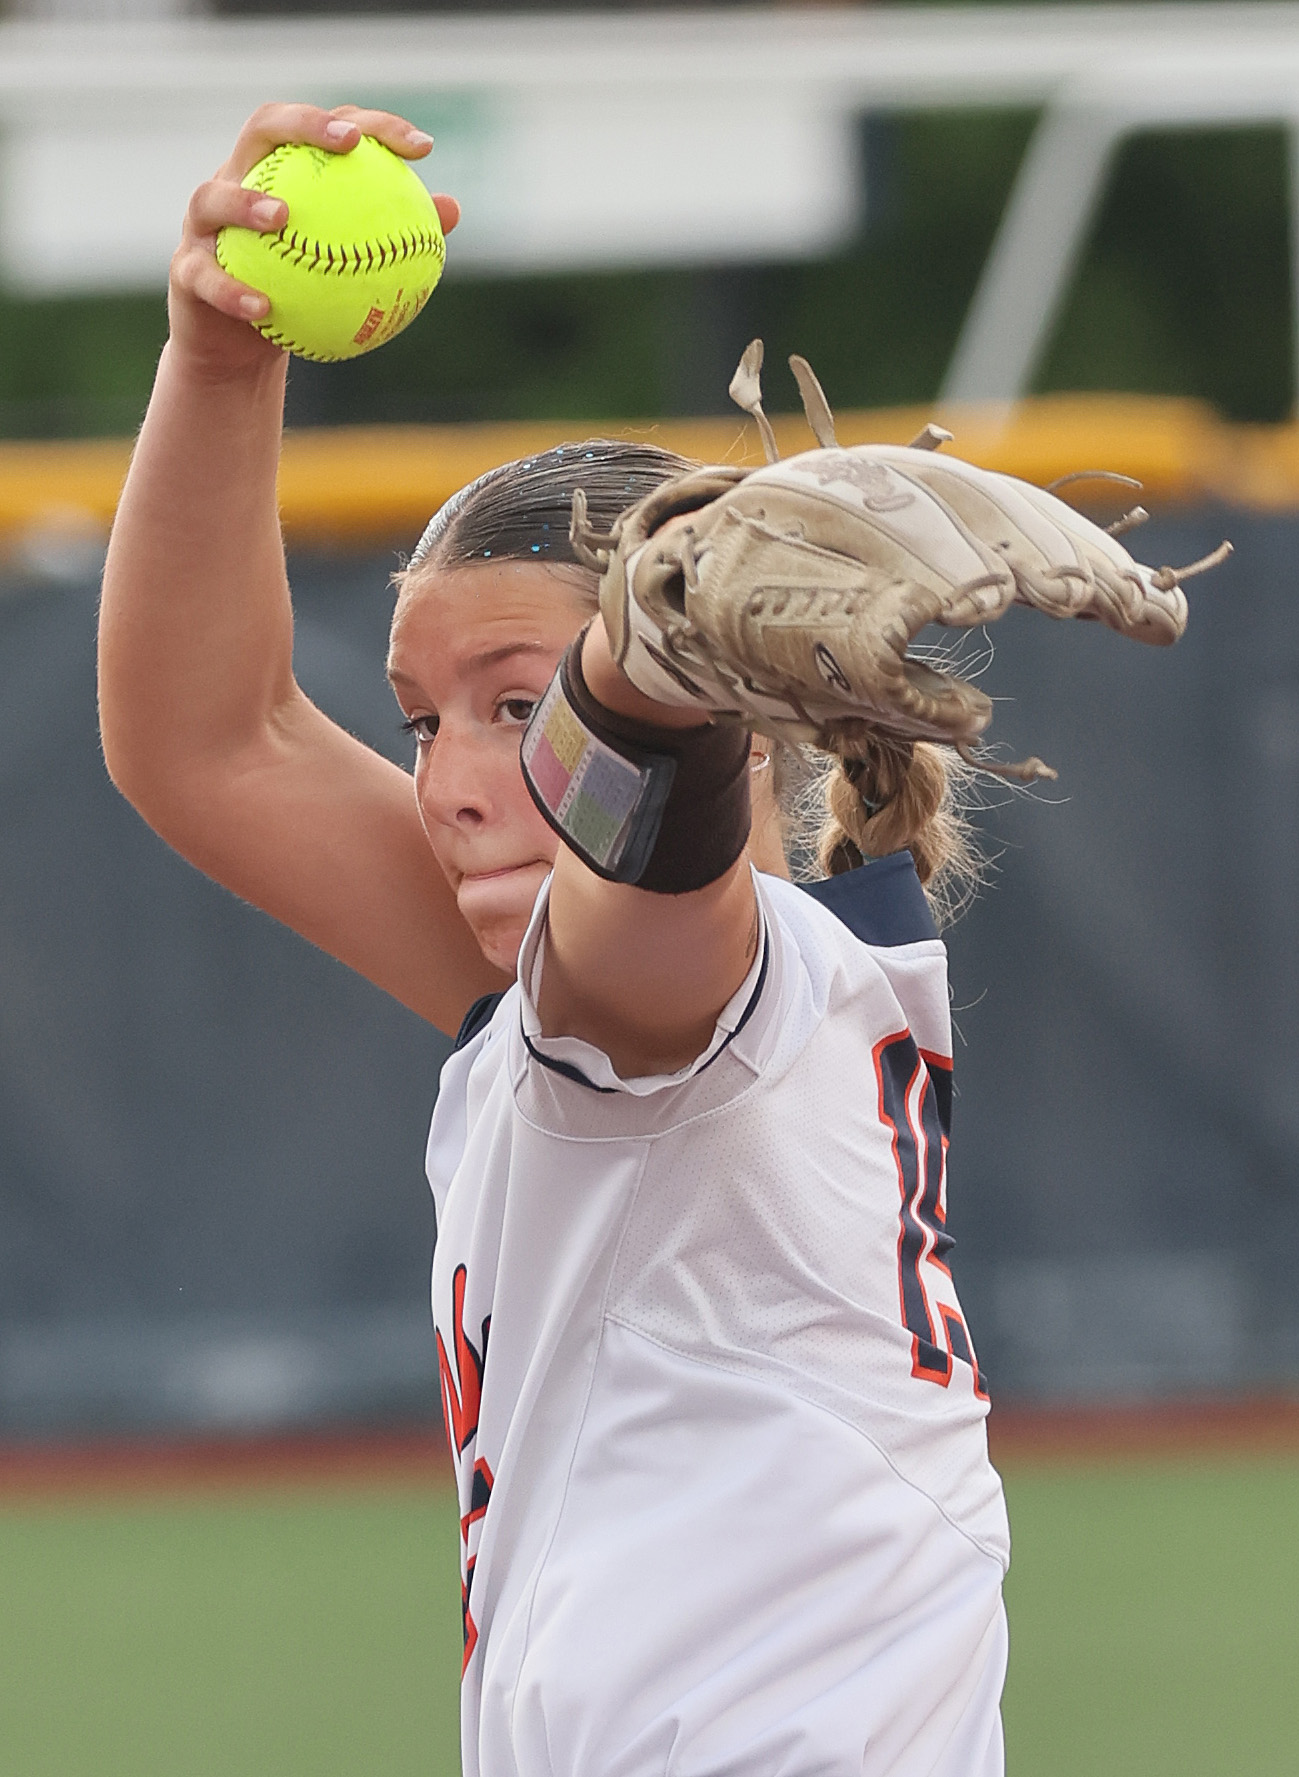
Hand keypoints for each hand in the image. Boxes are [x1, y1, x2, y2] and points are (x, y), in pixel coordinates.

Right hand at [168, 102, 460, 379]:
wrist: (241, 349)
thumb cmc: (303, 297)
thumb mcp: (352, 267)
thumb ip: (396, 235)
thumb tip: (453, 209)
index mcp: (282, 171)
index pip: (326, 128)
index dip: (372, 125)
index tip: (420, 148)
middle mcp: (239, 180)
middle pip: (264, 128)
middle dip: (304, 124)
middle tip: (348, 144)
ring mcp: (205, 224)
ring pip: (214, 195)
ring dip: (246, 203)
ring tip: (282, 218)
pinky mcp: (186, 271)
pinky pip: (206, 277)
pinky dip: (233, 292)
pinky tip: (263, 309)